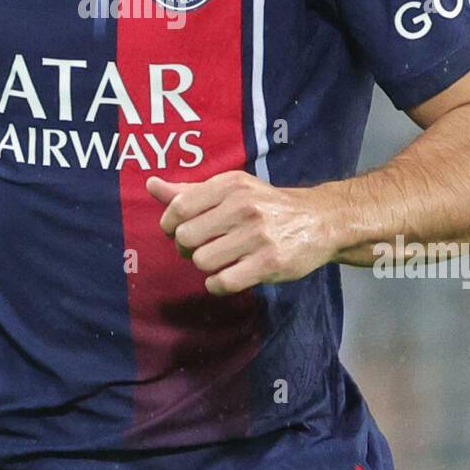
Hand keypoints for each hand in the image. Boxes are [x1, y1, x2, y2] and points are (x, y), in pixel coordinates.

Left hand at [146, 170, 338, 295]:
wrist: (319, 220)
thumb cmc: (266, 205)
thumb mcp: (231, 190)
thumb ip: (189, 191)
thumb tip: (150, 184)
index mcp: (230, 185)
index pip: (179, 207)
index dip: (170, 226)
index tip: (178, 232)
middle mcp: (243, 207)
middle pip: (186, 237)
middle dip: (187, 248)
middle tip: (202, 248)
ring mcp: (257, 235)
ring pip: (202, 261)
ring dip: (206, 267)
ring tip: (221, 260)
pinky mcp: (269, 262)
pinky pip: (223, 282)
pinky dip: (218, 284)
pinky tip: (229, 276)